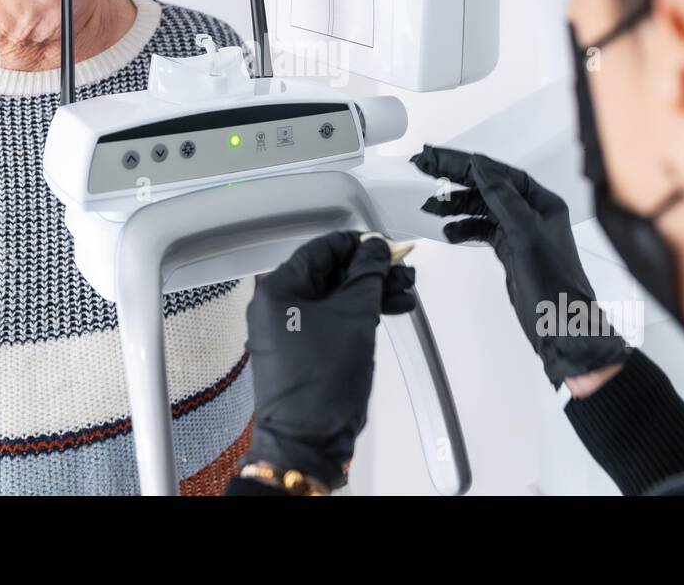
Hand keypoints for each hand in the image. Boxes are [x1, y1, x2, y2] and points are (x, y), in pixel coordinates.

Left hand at [243, 230, 415, 488]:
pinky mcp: (303, 349)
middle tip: (403, 272)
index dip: (356, 244)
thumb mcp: (354, 316)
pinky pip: (332, 318)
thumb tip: (376, 248)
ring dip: (370, 292)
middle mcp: (277, 306)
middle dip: (369, 271)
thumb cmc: (324, 376)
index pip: (320, 249)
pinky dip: (359, 313)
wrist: (308, 439)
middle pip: (329, 273)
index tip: (386, 246)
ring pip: (335, 296)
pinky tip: (392, 310)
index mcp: (278, 290)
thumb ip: (367, 276)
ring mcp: (289, 329)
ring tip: (406, 293)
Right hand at [410, 144, 629, 388]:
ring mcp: (520, 231)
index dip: (466, 162)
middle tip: (426, 169)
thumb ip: (501, 196)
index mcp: (542, 202)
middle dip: (456, 178)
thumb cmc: (553, 281)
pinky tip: (450, 231)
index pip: (497, 172)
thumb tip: (481, 166)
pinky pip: (482, 230)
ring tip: (432, 207)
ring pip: (481, 208)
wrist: (560, 323)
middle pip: (487, 186)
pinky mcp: (510, 249)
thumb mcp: (524, 231)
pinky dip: (464, 229)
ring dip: (456, 206)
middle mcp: (532, 213)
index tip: (439, 157)